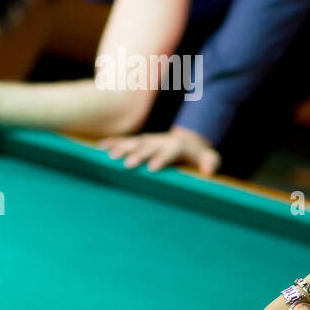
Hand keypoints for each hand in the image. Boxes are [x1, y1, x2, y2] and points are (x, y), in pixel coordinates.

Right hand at [98, 124, 221, 173]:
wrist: (186, 139)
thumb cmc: (197, 154)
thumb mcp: (208, 157)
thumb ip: (210, 161)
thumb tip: (208, 170)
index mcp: (175, 146)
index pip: (168, 152)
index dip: (161, 159)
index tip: (152, 168)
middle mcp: (159, 141)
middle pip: (147, 148)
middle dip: (137, 155)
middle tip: (128, 165)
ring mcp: (147, 140)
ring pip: (133, 143)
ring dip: (122, 149)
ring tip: (109, 157)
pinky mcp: (139, 142)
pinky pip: (124, 141)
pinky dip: (112, 143)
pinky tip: (100, 148)